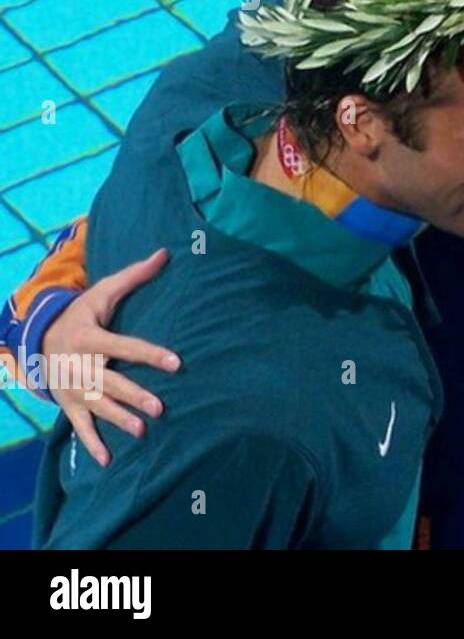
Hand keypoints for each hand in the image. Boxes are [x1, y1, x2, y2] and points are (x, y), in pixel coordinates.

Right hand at [40, 249, 177, 465]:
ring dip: (118, 419)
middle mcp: (78, 364)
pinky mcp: (67, 403)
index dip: (149, 354)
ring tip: (143, 430)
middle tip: (160, 407)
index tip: (177, 362)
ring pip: (97, 405)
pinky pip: (79, 425)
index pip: (124, 345)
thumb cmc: (82, 312)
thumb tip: (166, 252)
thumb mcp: (103, 292)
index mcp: (89, 336)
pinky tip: (107, 460)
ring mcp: (71, 386)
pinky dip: (92, 443)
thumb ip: (134, 275)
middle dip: (133, 395)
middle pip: (109, 381)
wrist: (38, 336)